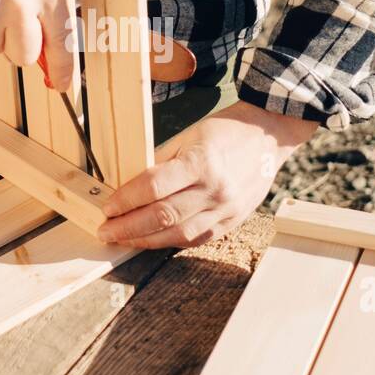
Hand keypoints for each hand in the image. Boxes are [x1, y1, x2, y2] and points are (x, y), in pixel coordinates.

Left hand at [97, 102, 317, 248]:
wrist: (268, 137)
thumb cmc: (226, 133)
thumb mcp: (188, 137)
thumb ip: (160, 162)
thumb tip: (128, 185)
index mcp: (201, 162)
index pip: (154, 187)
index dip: (126, 200)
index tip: (108, 207)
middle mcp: (215, 189)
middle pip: (163, 216)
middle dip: (129, 227)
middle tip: (106, 231)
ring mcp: (226, 209)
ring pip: (178, 234)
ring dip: (146, 240)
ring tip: (124, 239)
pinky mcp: (232, 222)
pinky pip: (197, 239)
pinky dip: (171, 242)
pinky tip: (152, 240)